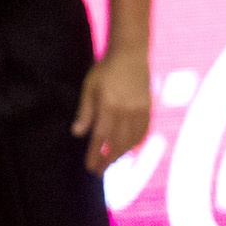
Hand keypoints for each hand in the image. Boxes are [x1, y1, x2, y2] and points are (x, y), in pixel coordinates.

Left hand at [72, 48, 151, 174]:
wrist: (131, 53)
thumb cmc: (106, 69)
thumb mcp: (90, 87)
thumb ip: (85, 111)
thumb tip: (77, 133)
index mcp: (109, 106)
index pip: (100, 138)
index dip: (95, 155)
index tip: (90, 167)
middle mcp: (126, 110)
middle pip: (117, 143)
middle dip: (108, 160)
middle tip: (99, 171)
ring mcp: (139, 109)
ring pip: (132, 140)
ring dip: (122, 154)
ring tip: (112, 162)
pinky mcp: (148, 107)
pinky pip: (144, 131)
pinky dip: (137, 143)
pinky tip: (130, 150)